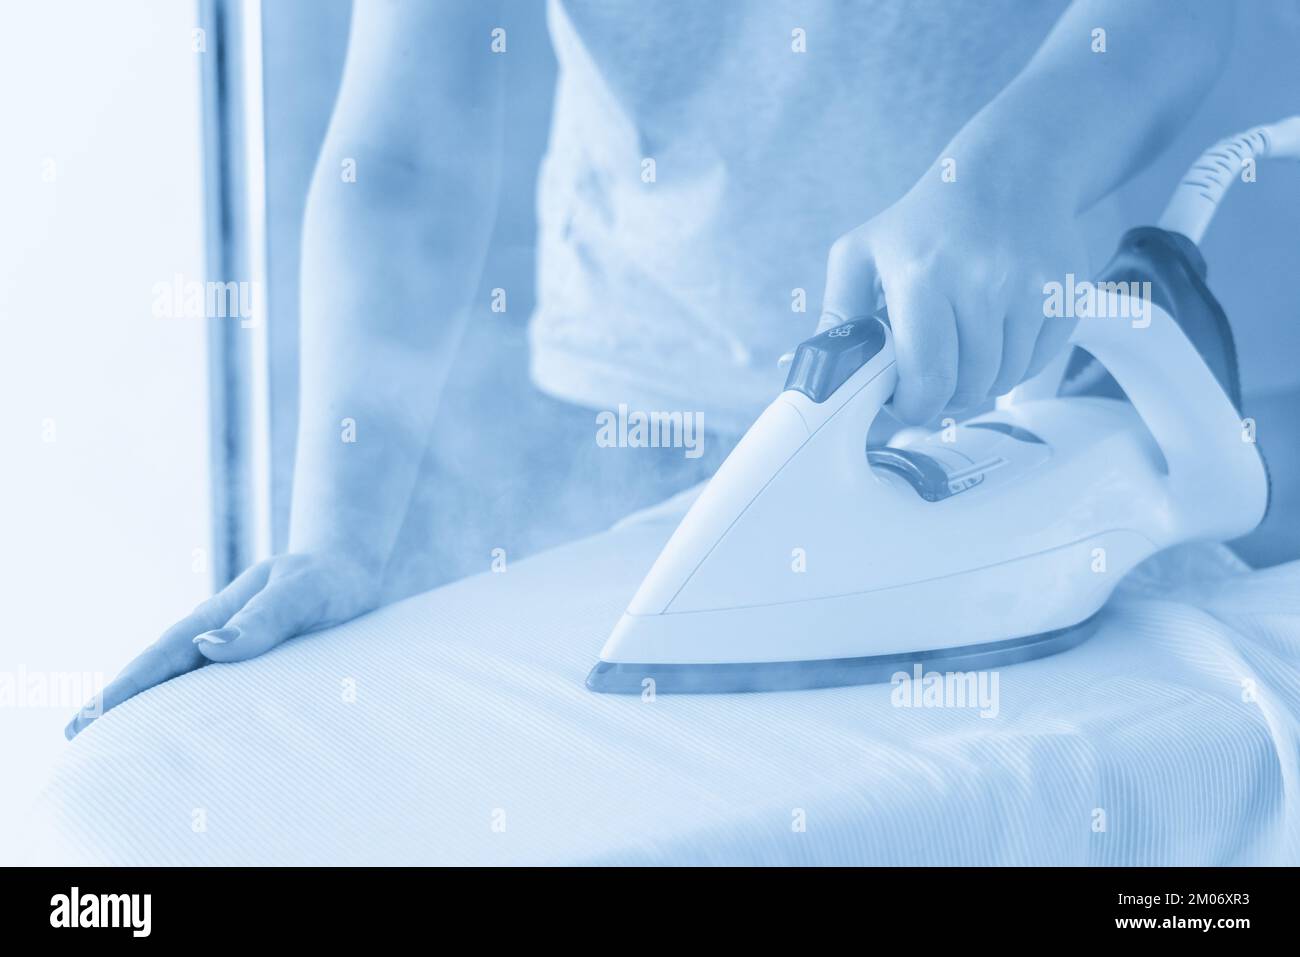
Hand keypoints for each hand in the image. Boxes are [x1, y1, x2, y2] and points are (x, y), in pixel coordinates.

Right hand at [64, 552, 380, 738]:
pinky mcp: (257, 670)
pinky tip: (189, 745)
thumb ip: (265, 618)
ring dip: (155, 716)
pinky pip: (219, 699)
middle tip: (79, 741)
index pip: (164, 656)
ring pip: (186, 690)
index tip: (89, 718)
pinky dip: (198, 719)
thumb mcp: (301, 591)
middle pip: (162, 676)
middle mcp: (217, 638)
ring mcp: (234, 655)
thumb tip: (209, 648)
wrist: (351, 572)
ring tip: (120, 754)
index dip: (126, 688)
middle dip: (121, 707)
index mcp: (217, 618)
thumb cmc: (327, 578)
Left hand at [818, 162, 1089, 423]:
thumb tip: (824, 370)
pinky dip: (1014, 363)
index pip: (927, 376)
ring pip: (1004, 378)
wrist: (1007, 173)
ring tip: (961, 352)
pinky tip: (995, 336)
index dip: (913, 405)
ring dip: (979, 381)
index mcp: (923, 276)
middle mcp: (980, 282)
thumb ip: (839, 312)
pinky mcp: (1062, 293)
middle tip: (932, 379)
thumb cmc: (925, 220)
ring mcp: (1028, 287)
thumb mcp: (862, 252)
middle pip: (967, 385)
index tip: (905, 402)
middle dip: (944, 396)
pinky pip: (1037, 361)